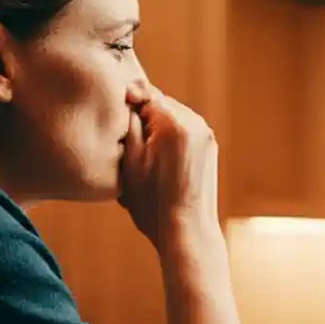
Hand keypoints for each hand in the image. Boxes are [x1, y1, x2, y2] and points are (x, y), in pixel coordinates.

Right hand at [118, 82, 219, 250]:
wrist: (187, 230)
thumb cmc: (152, 201)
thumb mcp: (130, 159)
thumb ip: (128, 122)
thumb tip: (128, 98)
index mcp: (174, 122)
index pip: (144, 93)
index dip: (126, 102)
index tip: (114, 115)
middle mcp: (196, 123)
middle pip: (160, 104)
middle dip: (143, 115)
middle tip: (125, 136)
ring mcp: (206, 135)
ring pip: (173, 117)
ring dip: (157, 126)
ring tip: (142, 151)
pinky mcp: (210, 148)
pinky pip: (185, 131)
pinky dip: (171, 137)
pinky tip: (159, 160)